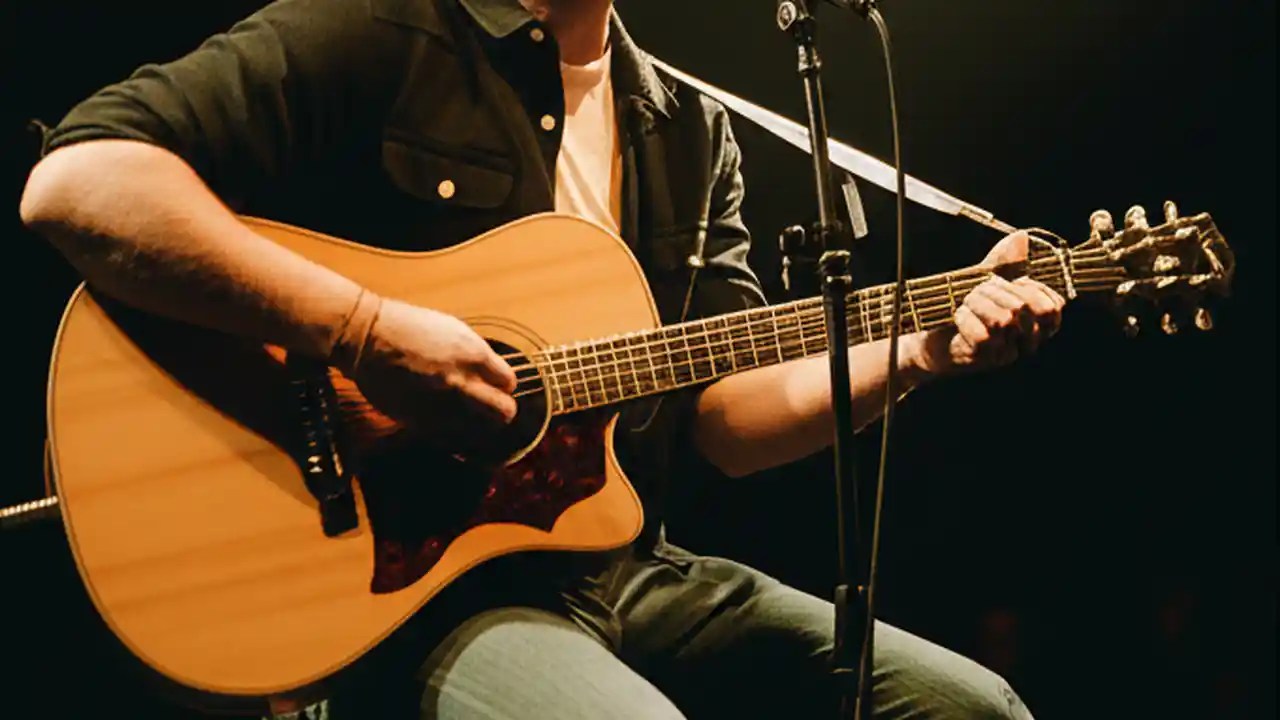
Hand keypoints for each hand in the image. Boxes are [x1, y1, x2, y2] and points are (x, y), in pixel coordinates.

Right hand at [339, 297, 517, 434]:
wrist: (366, 337)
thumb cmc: (406, 326)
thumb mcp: (451, 330)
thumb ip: (473, 355)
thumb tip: (488, 373)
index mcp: (473, 354)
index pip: (508, 382)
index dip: (503, 385)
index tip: (496, 386)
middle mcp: (462, 382)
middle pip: (503, 412)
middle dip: (502, 410)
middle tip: (493, 408)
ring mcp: (442, 404)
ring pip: (480, 429)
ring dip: (478, 424)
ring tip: (469, 416)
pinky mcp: (420, 420)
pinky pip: (450, 436)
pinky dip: (453, 432)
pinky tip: (446, 420)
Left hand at [910, 231, 1065, 375]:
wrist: (928, 337)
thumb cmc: (964, 310)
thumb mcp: (986, 282)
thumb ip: (1005, 263)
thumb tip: (1021, 237)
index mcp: (1034, 325)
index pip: (1051, 308)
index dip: (1030, 289)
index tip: (1009, 282)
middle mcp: (1023, 344)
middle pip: (1023, 308)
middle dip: (996, 290)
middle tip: (977, 289)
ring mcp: (1002, 354)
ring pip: (1002, 320)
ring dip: (979, 302)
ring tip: (966, 301)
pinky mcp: (980, 359)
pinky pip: (982, 336)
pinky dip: (966, 319)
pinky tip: (958, 316)